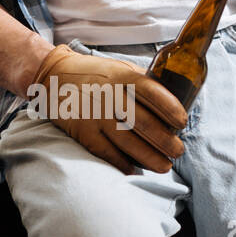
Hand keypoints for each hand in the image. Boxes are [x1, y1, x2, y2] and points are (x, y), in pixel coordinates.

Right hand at [29, 44, 187, 173]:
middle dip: (166, 142)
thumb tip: (174, 102)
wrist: (54, 75)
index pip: (153, 93)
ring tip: (164, 165)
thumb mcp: (119, 68)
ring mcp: (94, 115)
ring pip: (128, 142)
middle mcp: (109, 95)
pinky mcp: (83, 131)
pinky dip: (123, 164)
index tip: (181, 123)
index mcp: (121, 77)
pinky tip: (135, 168)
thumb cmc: (94, 73)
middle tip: (177, 151)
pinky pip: (107, 153)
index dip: (171, 110)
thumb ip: (143, 82)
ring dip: (150, 158)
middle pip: (144, 123)